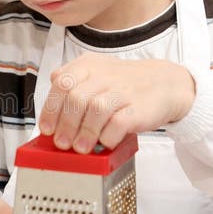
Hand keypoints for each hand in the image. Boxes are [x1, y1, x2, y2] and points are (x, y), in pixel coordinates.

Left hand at [38, 54, 195, 151]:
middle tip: (62, 143)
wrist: (165, 83)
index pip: (62, 83)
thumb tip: (50, 101)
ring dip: (84, 133)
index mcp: (89, 65)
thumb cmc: (125, 84)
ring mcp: (122, 91)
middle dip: (65, 125)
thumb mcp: (96, 72)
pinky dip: (107, 136)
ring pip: (95, 110)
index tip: (47, 128)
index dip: (51, 109)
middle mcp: (104, 75)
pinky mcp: (138, 108)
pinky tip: (104, 142)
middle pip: (76, 98)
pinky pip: (118, 124)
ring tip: (81, 148)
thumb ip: (72, 82)